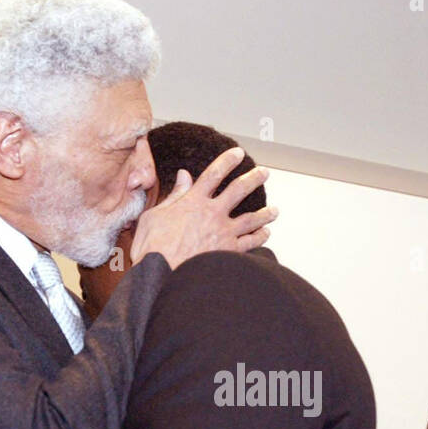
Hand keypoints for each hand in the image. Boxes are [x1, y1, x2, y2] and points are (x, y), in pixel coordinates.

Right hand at [129, 147, 277, 268]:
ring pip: (251, 218)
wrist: (162, 275)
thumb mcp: (155, 215)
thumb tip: (184, 176)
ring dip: (265, 213)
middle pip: (239, 190)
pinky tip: (266, 234)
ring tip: (275, 210)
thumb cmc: (153, 248)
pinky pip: (251, 242)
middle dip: (253, 178)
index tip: (238, 154)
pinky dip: (261, 237)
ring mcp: (223, 233)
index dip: (227, 161)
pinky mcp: (229, 252)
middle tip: (264, 173)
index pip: (214, 174)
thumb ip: (174, 195)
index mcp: (193, 201)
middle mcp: (212, 213)